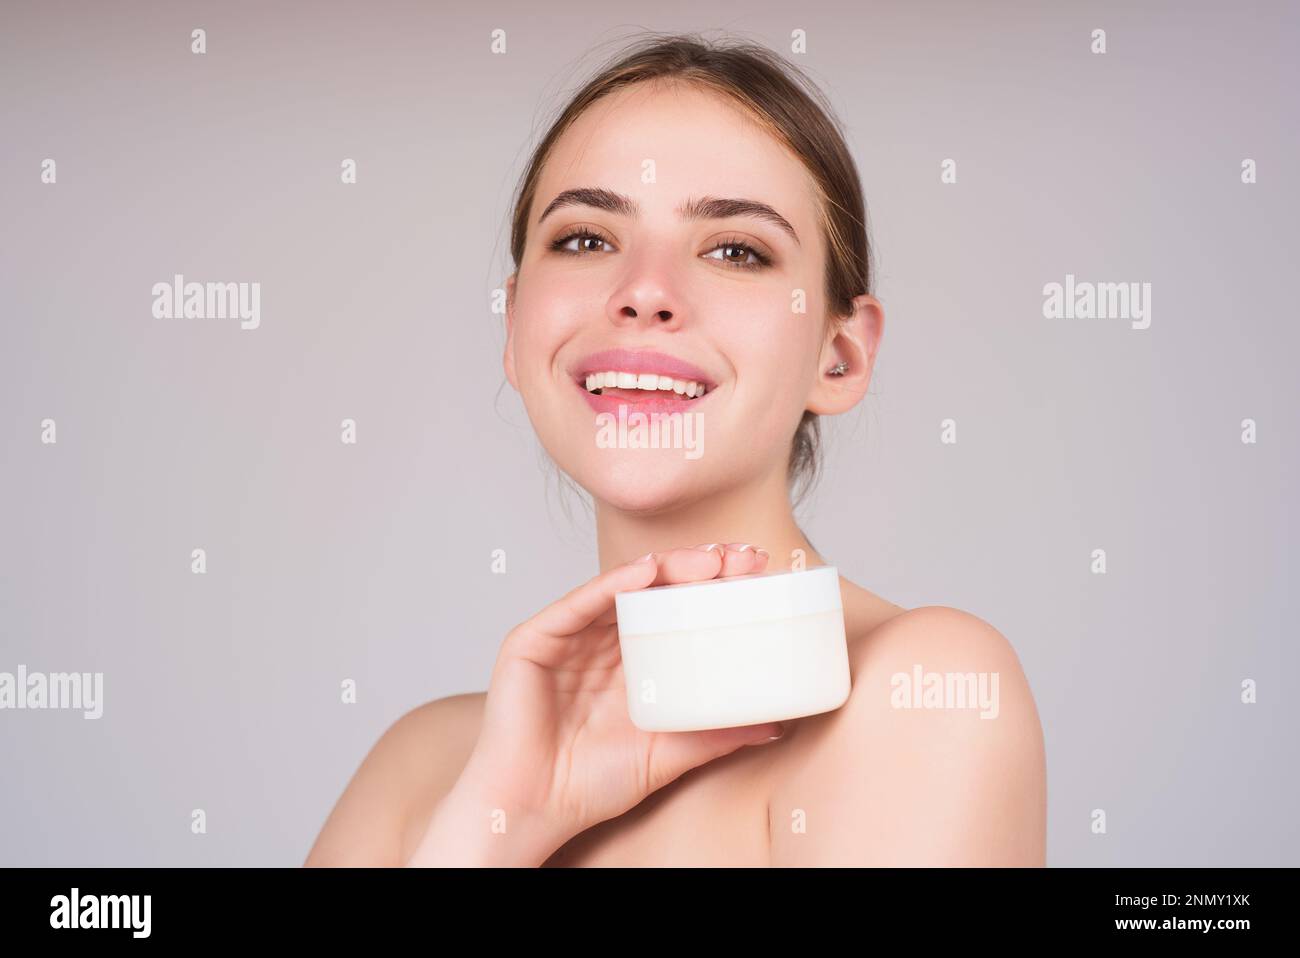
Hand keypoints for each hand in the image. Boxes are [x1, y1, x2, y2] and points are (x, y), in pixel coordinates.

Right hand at [453, 543, 780, 855]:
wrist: (530, 811)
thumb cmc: (588, 784)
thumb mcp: (669, 753)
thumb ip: (716, 735)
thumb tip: (776, 723)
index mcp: (627, 660)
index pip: (674, 608)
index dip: (713, 586)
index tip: (758, 571)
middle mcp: (597, 640)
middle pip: (652, 589)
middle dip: (699, 566)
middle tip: (743, 557)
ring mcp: (565, 637)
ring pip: (619, 587)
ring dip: (666, 567)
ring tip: (709, 560)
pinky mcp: (533, 640)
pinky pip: (577, 604)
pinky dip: (611, 584)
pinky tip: (645, 574)